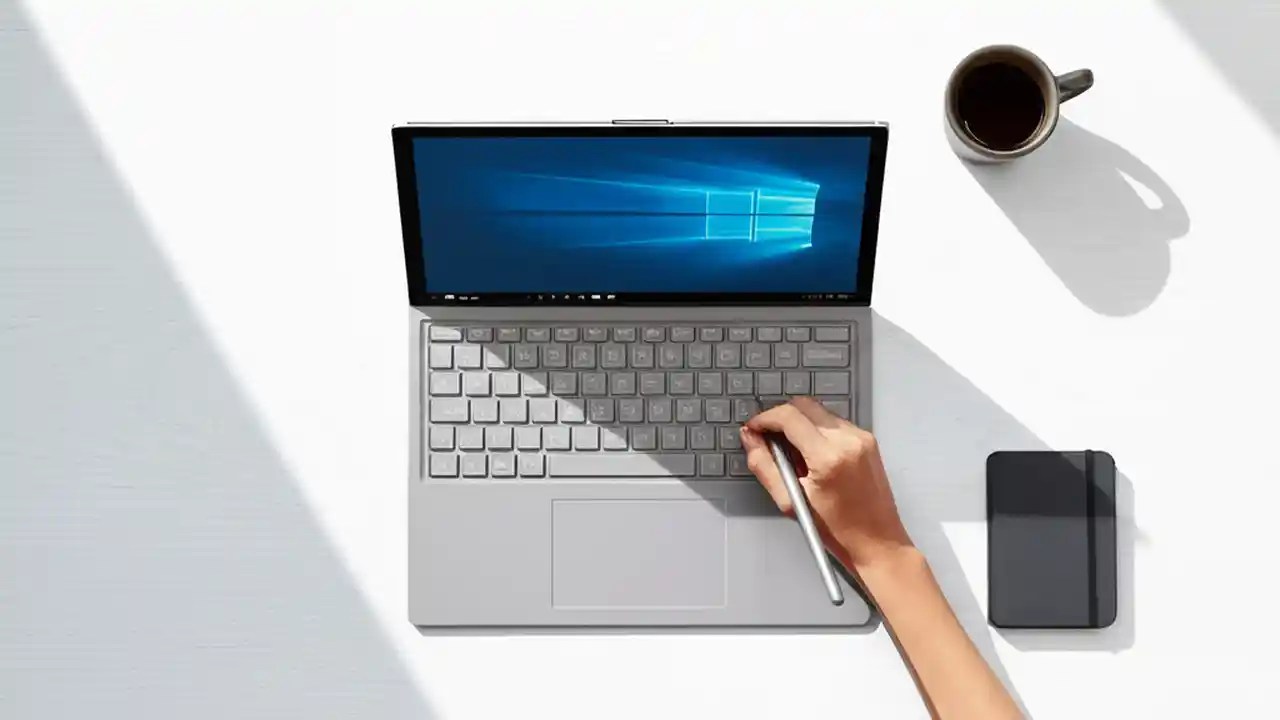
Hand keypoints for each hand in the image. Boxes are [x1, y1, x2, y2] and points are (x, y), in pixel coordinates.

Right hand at [741, 397, 913, 571]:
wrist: (877, 541)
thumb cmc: (839, 530)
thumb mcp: (790, 502)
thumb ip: (764, 465)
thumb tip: (751, 440)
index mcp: (828, 457)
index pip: (789, 416)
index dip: (765, 418)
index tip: (755, 427)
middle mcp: (849, 440)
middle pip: (804, 405)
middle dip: (781, 417)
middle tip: (769, 438)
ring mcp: (862, 438)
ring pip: (819, 411)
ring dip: (800, 424)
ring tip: (795, 456)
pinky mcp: (868, 440)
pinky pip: (834, 422)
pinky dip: (817, 431)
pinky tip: (814, 456)